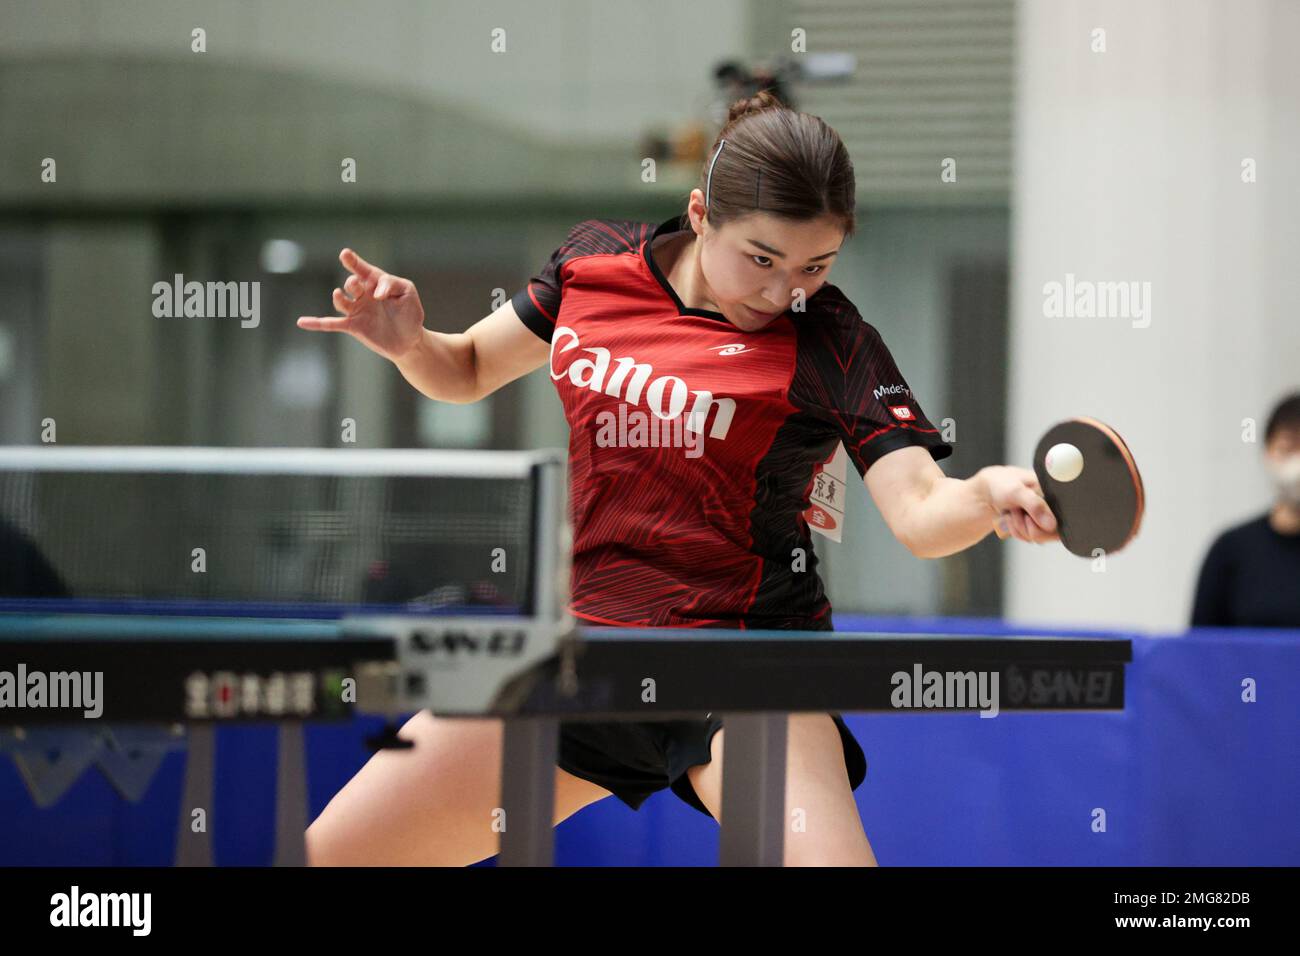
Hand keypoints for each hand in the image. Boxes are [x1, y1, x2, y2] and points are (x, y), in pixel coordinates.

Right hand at [297, 249, 425, 362]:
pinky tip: (301, 322)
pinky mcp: (353, 326)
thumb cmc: (410, 312)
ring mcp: (357, 310)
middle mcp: (363, 294)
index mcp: (376, 282)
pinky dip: (316, 323)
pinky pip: (331, 324)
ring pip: (341, 301)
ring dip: (339, 297)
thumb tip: (376, 294)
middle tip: (359, 286)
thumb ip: (392, 284)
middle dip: (353, 283)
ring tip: (339, 294)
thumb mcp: (407, 292)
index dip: (353, 262)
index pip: (363, 269)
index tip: (345, 255)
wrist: (410, 340)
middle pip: (351, 284)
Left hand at [979, 466, 1058, 543]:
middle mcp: (1054, 508)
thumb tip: (1052, 525)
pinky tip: (1012, 518)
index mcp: (1056, 494)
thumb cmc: (1003, 484)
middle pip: (1052, 533)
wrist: (989, 492)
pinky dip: (1015, 530)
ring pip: (1037, 537)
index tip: (1028, 516)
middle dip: (1028, 524)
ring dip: (1019, 526)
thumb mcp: (1016, 490)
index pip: (1066, 519)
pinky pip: (1027, 538)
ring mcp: (1045, 518)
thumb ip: (1034, 505)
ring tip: (1013, 510)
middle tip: (1017, 510)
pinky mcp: (1036, 527)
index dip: (1046, 523)